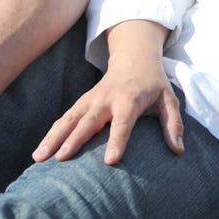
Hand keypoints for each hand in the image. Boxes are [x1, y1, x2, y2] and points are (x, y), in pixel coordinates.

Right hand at [32, 20, 183, 164]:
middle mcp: (107, 98)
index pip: (124, 122)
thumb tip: (179, 150)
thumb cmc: (153, 84)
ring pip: (70, 118)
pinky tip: (40, 151)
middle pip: (90, 120)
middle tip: (62, 159)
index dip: (118, 140)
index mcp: (130, 99)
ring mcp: (92, 99)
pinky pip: (64, 118)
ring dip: (54, 137)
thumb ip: (174, 124)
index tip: (110, 160)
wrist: (135, 58)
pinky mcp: (83, 102)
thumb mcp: (169, 99)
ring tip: (40, 158)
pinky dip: (51, 133)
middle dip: (75, 139)